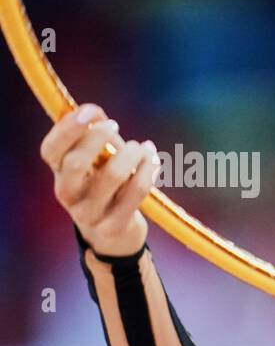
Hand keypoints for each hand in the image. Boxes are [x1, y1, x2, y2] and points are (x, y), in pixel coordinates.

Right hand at [41, 103, 157, 256]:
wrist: (112, 235)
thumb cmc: (104, 185)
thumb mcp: (94, 161)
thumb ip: (93, 135)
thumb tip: (92, 110)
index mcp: (58, 173)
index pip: (50, 150)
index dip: (68, 128)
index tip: (91, 111)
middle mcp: (68, 194)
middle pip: (76, 163)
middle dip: (99, 138)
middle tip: (115, 125)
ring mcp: (89, 213)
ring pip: (113, 176)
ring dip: (132, 153)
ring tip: (143, 147)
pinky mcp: (113, 226)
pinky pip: (137, 191)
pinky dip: (149, 169)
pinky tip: (153, 159)